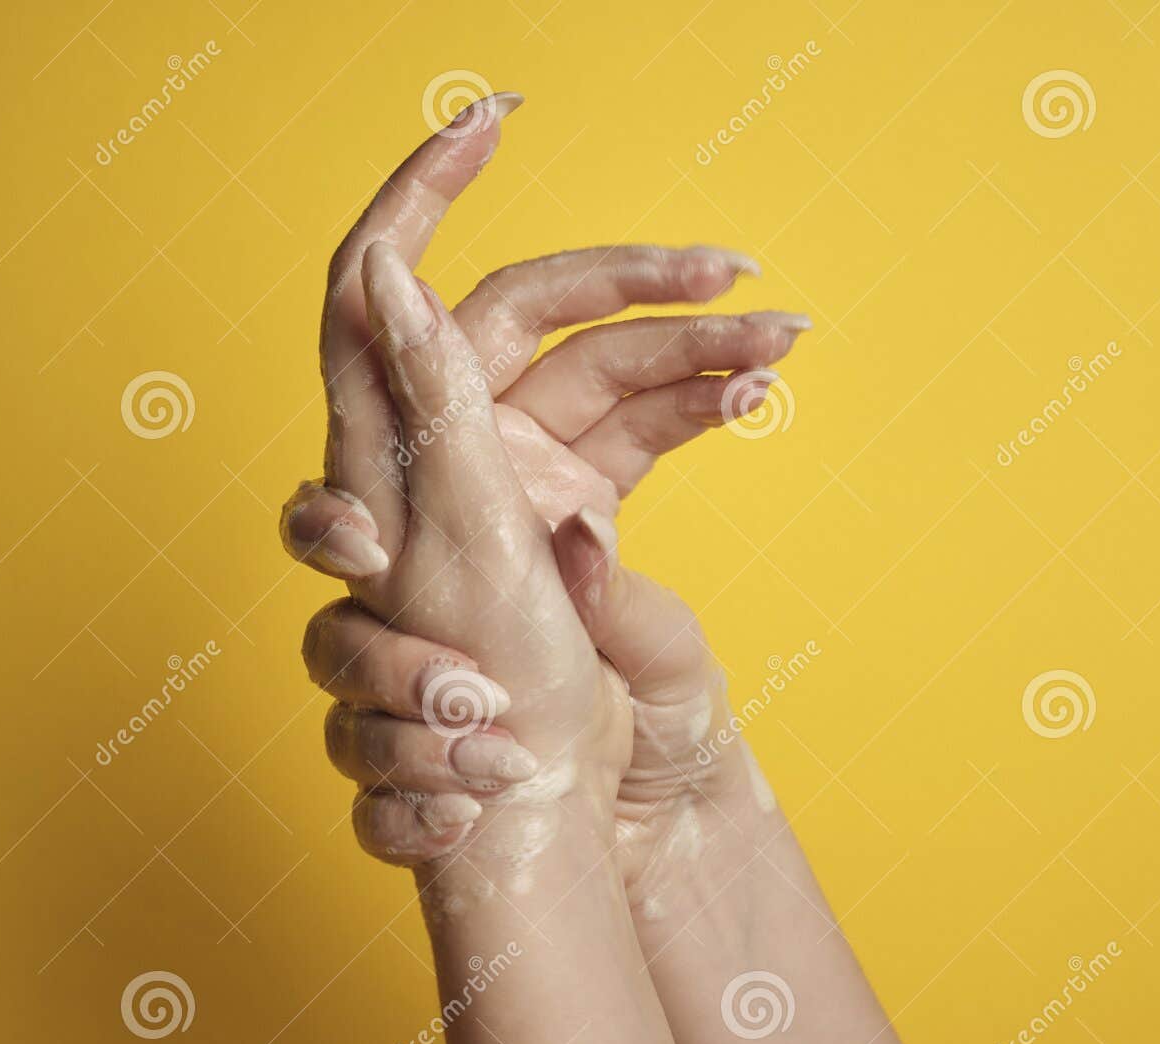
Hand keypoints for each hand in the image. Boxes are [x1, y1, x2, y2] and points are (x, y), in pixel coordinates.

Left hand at [280, 94, 804, 860]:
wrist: (549, 811)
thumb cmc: (485, 703)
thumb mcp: (460, 546)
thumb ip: (427, 403)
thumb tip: (379, 272)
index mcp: (395, 440)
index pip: (384, 281)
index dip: (422, 189)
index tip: (487, 116)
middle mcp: (451, 445)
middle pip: (537, 317)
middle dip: (635, 286)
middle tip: (730, 269)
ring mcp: (519, 475)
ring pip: (606, 371)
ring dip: (694, 349)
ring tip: (779, 339)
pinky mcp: (580, 510)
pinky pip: (639, 431)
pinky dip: (696, 407)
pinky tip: (756, 388)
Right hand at [308, 504, 770, 906]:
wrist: (685, 838)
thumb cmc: (675, 722)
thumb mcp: (666, 649)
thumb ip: (614, 592)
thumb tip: (582, 528)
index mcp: (477, 584)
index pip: (369, 530)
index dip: (336, 525)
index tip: (369, 550)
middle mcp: (431, 653)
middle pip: (335, 634)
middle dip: (378, 661)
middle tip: (456, 688)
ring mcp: (416, 736)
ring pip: (345, 728)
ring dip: (411, 746)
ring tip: (503, 761)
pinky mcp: (418, 811)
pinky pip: (371, 817)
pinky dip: (409, 818)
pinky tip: (465, 818)